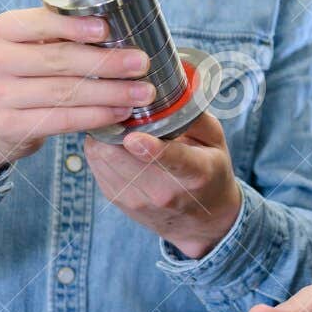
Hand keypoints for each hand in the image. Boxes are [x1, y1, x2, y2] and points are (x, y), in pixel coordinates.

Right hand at [0, 8, 156, 175]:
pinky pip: (62, 119)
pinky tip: (120, 112)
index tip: (108, 29)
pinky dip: (96, 116)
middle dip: (107, 62)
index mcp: (2, 30)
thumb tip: (118, 21)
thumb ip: (62, 29)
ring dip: (110, 92)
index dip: (75, 27)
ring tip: (142, 92)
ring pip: (66, 92)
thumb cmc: (24, 69)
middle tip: (141, 63)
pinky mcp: (9, 125)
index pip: (41, 23)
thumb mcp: (31, 42)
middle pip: (60, 59)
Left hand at [84, 111, 241, 258]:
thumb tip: (169, 89)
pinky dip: (99, 146)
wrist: (200, 222)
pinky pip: (95, 164)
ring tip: (114, 119)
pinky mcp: (117, 200)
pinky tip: (111, 138)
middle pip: (122, 156)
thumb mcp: (215, 141)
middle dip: (113, 125)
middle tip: (116, 103)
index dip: (150, 149)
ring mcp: (137, 200)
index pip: (172, 161)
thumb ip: (194, 116)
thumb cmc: (210, 171)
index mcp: (196, 173)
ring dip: (103, 133)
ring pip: (102, 157)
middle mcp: (164, 192)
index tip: (133, 137)